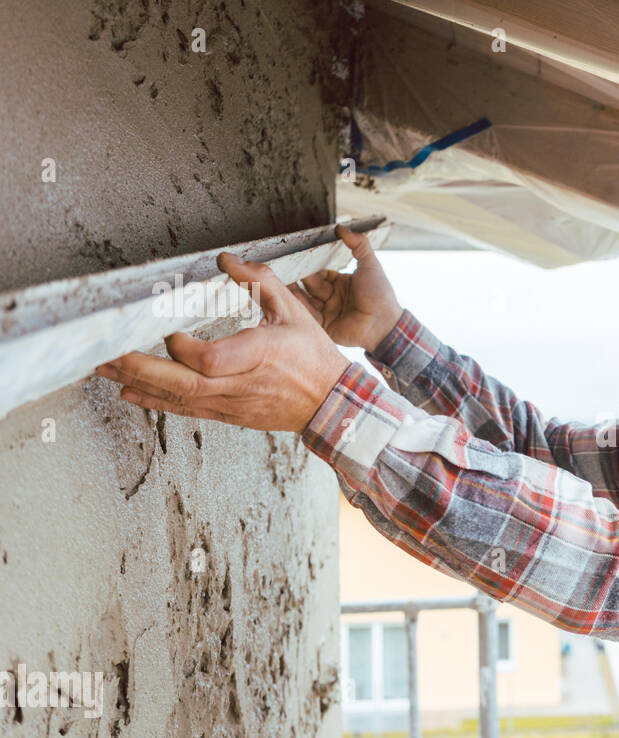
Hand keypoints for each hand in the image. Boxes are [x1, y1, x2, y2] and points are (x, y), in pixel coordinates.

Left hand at [95, 253, 351, 432]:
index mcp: (260, 355)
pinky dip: (154, 402)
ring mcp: (233, 403)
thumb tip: (226, 259)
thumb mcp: (295, 311)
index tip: (167, 331)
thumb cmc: (313, 357)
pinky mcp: (229, 414)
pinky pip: (186, 410)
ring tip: (104, 368)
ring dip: (137, 383)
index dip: (180, 348)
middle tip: (106, 353)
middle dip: (139, 367)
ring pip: (178, 398)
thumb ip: (261, 281)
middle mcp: (242, 383)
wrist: (331, 403)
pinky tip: (129, 392)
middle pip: (182, 382)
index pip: (209, 359)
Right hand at [291, 224, 402, 351]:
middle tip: (284, 266)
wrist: (384, 324)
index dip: (310, 266)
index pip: (320, 272)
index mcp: (342, 283)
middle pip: (310, 284)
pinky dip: (298, 306)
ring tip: (279, 280)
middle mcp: (333, 297)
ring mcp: (327, 312)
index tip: (296, 257)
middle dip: (299, 276)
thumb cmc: (380, 295)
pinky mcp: (324, 326)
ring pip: (305, 299)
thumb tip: (342, 227)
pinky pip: (307, 314)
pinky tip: (288, 296)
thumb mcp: (371, 265)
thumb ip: (359, 244)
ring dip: (293, 290)